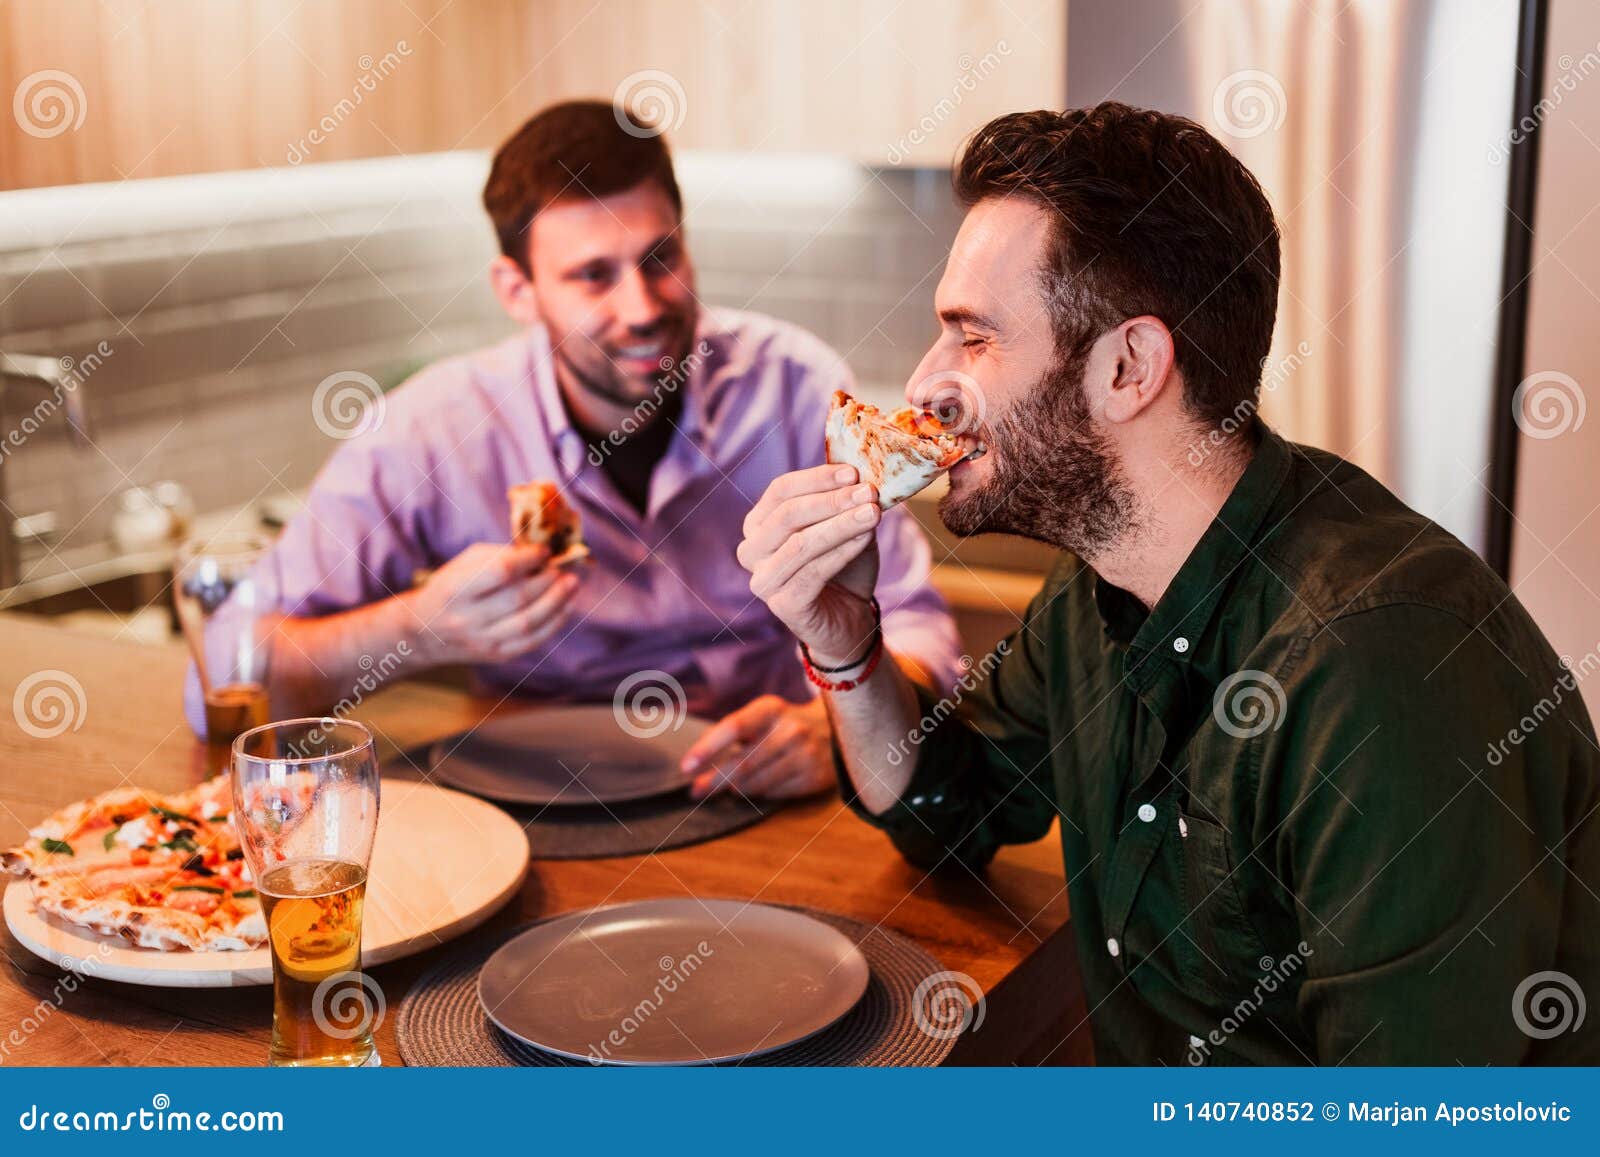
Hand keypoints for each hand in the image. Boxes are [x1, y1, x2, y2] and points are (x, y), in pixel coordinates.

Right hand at [404, 542, 579, 664]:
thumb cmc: (450, 589)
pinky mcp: (496, 656)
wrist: (425, 633)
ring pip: (529, 622)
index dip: (527, 559)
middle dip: (547, 580)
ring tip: (571, 584)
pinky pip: (532, 642)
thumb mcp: (464, 564)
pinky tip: (566, 606)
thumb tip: (540, 555)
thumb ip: (500, 556)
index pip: (500, 572)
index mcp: (455, 590)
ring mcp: (482, 641)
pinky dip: (554, 623)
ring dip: (557, 601)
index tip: (543, 551)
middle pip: (518, 598)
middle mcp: (467, 619)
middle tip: (562, 568)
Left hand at [680, 695, 835, 800]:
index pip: (734, 727)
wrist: (836, 728)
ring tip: (726, 788)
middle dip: (714, 781)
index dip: (707, 748)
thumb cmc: (784, 723)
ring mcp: (806, 755)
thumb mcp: (761, 715)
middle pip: (742, 763)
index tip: (686, 767)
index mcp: (771, 709)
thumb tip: (697, 763)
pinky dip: (759, 793)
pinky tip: (756, 788)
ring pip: (757, 783)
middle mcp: (791, 730)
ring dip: (735, 789)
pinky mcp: (815, 776)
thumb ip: (732, 732)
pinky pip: (775, 793)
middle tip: (695, 791)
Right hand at [737, 463, 880, 666]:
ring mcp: (763, 580)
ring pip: (801, 543)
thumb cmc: (843, 566)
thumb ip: (844, 502)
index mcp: (759, 524)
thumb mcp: (844, 526)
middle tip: (869, 492)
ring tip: (873, 512)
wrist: (849, 617)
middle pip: (788, 515)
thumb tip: (859, 472)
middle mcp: (751, 551)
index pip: (780, 491)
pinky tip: (865, 538)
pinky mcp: (782, 605)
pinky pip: (813, 572)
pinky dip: (842, 551)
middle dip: (832, 501)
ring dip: (841, 524)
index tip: (854, 472)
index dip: (817, 479)